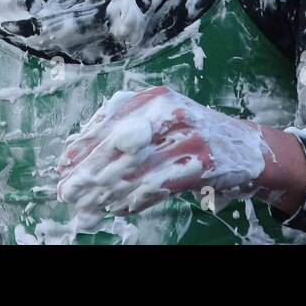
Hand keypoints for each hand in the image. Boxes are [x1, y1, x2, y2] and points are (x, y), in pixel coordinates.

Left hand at [56, 85, 272, 219]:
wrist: (243, 145)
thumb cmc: (191, 132)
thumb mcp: (159, 116)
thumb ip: (123, 125)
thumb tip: (76, 149)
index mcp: (153, 98)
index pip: (109, 122)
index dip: (83, 146)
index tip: (62, 166)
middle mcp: (169, 113)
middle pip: (118, 147)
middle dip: (89, 173)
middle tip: (68, 192)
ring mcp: (187, 138)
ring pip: (136, 170)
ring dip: (108, 192)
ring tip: (88, 206)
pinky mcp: (202, 163)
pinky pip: (160, 185)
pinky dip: (137, 199)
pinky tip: (120, 208)